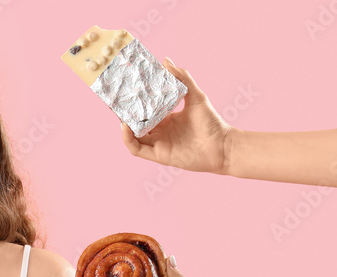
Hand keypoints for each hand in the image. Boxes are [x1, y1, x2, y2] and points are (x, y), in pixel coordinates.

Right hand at [121, 58, 231, 174]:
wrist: (222, 145)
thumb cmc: (212, 122)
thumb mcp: (196, 96)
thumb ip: (182, 78)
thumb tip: (166, 61)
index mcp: (165, 118)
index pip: (144, 110)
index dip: (134, 101)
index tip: (125, 88)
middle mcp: (159, 131)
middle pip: (135, 122)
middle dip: (124, 112)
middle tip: (114, 99)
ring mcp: (158, 144)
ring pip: (133, 135)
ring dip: (123, 125)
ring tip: (118, 112)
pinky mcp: (158, 155)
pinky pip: (136, 149)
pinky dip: (128, 139)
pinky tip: (125, 126)